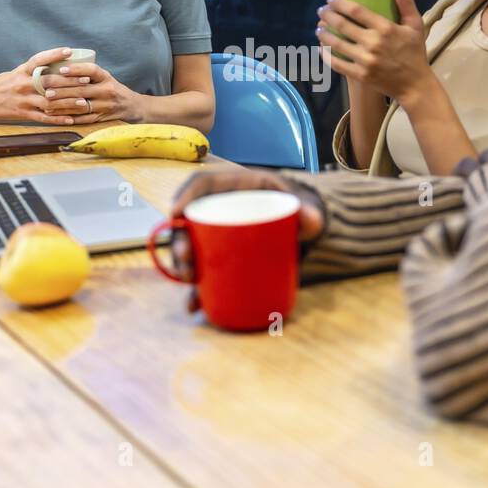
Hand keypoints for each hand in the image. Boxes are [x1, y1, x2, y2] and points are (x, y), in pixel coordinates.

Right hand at [0, 47, 107, 125]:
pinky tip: (70, 120)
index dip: (54, 54)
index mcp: (22, 71)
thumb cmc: (3, 84)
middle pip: (48, 81)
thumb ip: (35, 70)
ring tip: (83, 102)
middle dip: (69, 81)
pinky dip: (57, 119)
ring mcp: (23, 100)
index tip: (69, 51)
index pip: (39, 60)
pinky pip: (42, 118)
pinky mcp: (23, 114)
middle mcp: (23, 84)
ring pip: (48, 101)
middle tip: (86, 79)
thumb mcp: (17, 72)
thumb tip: (57, 63)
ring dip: (67, 102)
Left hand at [33, 57, 143, 125]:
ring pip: (80, 105)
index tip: (61, 69)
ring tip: (46, 100)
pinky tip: (55, 114)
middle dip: (61, 88)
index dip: (76, 69)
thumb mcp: (103, 77)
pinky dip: (67, 116)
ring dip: (61, 103)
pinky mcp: (100, 118)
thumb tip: (57, 65)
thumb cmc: (110, 88)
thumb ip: (86, 73)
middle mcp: (107, 90)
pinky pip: (82, 118)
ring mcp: (104, 106)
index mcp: (106, 77)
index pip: (91, 70)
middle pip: (82, 89)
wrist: (130, 106)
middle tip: (45, 87)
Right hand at [168, 169, 326, 275]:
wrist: (305, 226)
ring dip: (182, 265)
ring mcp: (219, 234)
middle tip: (186, 260)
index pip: (203, 184)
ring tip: (189, 281)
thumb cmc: (298, 207)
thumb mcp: (304, 206)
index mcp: (236, 186)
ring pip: (191, 247)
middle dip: (179, 240)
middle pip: (190, 221)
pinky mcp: (224, 257)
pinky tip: (194, 303)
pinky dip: (198, 289)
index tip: (175, 212)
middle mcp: (221, 208)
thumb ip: (311, 212)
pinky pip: (205, 270)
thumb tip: (312, 221)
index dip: (185, 195)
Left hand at [316, 0, 431, 105]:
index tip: (331, 0)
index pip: (356, 10)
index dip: (340, 3)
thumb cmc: (415, 53)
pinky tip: (321, 49)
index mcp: (385, 28)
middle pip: (342, 25)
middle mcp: (373, 43)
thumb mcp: (415, 25)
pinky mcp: (360, 75)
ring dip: (323, 34)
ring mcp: (365, 61)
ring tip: (318, 28)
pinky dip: (327, 56)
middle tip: (321, 11)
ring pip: (337, 44)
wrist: (415, 85)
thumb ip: (406, 2)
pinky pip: (338, 64)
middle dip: (327, 16)